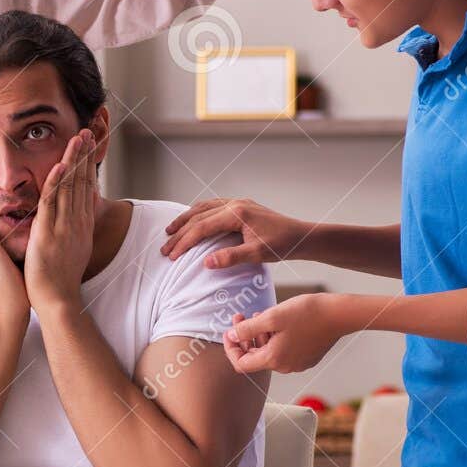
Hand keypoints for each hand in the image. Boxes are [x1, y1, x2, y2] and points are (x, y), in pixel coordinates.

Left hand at [24, 130, 97, 311]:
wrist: (57, 300)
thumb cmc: (59, 278)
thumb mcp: (70, 248)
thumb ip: (70, 229)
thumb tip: (71, 216)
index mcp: (80, 225)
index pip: (85, 188)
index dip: (87, 164)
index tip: (89, 145)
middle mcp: (76, 222)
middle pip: (82, 181)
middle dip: (85, 155)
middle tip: (89, 130)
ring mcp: (64, 226)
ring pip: (71, 186)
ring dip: (75, 160)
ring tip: (79, 137)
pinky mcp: (49, 232)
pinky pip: (53, 202)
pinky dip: (57, 182)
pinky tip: (61, 164)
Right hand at [162, 197, 310, 267]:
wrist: (302, 236)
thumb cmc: (282, 245)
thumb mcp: (257, 254)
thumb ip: (231, 257)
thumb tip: (205, 263)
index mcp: (237, 213)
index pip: (202, 227)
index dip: (184, 242)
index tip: (171, 255)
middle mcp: (235, 203)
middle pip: (199, 216)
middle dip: (180, 232)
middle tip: (164, 247)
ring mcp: (238, 203)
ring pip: (204, 207)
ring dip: (186, 218)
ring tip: (171, 230)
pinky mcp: (242, 206)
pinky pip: (214, 206)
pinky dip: (199, 213)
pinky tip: (194, 220)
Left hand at [223, 293, 358, 374]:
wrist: (339, 314)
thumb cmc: (306, 313)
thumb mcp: (271, 317)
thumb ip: (248, 329)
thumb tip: (232, 337)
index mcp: (274, 359)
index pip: (241, 364)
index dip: (231, 348)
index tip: (228, 331)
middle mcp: (285, 367)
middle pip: (255, 357)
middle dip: (244, 337)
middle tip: (240, 316)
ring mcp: (297, 363)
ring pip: (269, 352)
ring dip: (259, 335)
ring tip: (259, 314)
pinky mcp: (307, 357)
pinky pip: (283, 350)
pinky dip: (274, 338)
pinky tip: (276, 321)